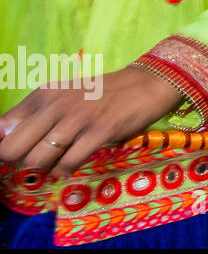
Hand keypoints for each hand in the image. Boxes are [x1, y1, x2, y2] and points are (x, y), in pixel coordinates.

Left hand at [0, 66, 184, 175]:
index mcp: (44, 94)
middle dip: (19, 161)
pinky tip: (71, 163)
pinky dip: (65, 170)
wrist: (148, 83)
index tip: (15, 153)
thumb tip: (8, 142)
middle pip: (12, 148)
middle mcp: (55, 105)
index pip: (3, 126)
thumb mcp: (65, 95)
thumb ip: (37, 115)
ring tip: (57, 160)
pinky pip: (68, 163)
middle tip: (35, 159)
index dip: (4, 145)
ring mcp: (77, 119)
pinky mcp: (99, 132)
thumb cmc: (104, 93)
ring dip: (44, 166)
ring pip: (37, 159)